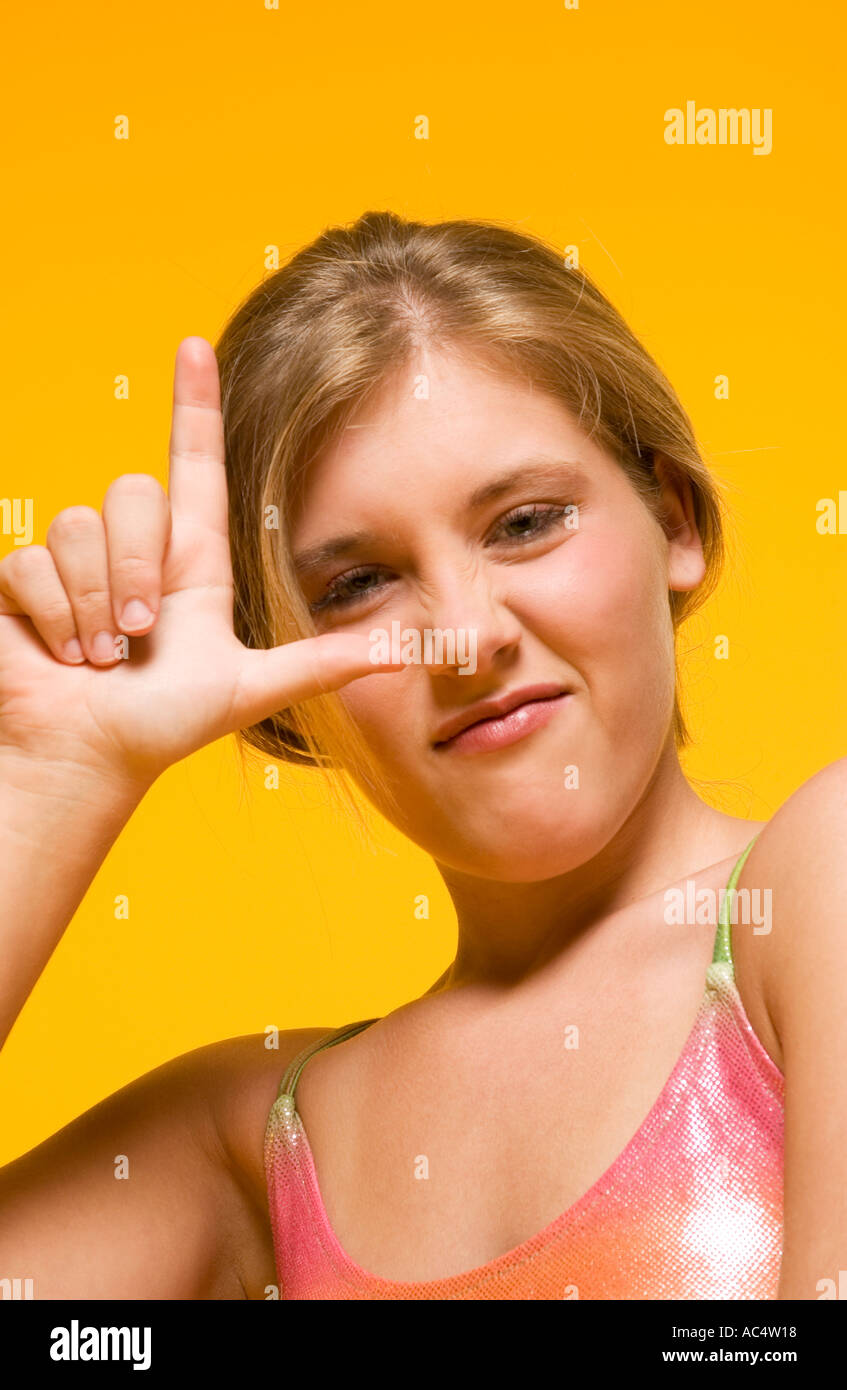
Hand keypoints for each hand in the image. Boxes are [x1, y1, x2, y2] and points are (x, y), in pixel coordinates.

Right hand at [0, 338, 400, 788]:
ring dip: (90, 605)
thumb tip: (405, 648)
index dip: (193, 405)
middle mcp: (135, 552)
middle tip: (137, 638)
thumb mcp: (249, 689)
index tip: (194, 347)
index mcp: (191, 563)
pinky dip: (50, 617)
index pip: (194, 464)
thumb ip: (321, 664)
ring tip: (100, 657)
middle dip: (134, 571)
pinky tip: (60, 654)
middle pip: (133, 494)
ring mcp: (77, 565)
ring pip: (79, 526)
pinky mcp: (24, 582)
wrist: (85, 760)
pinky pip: (32, 564)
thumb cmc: (161, 728)